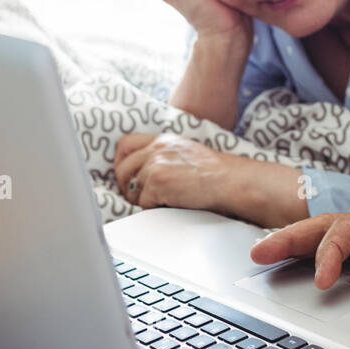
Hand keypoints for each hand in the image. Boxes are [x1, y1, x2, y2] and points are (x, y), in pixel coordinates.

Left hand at [114, 132, 232, 210]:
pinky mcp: (157, 183)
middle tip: (136, 196)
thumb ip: (165, 155)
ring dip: (142, 199)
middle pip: (122, 167)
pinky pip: (143, 202)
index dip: (120, 161)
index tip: (124, 174)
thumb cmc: (216, 172)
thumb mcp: (186, 152)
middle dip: (124, 185)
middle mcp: (156, 150)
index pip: (126, 144)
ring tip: (160, 202)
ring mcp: (155, 165)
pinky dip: (153, 208)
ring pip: (132, 188)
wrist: (229, 180)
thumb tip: (144, 172)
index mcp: (163, 140)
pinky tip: (169, 205)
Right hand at [250, 199, 349, 288]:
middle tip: (258, 253)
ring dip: (296, 246)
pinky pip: (341, 252)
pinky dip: (314, 257)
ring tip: (263, 259)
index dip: (330, 254)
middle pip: (327, 226)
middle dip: (290, 238)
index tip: (320, 282)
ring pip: (328, 237)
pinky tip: (296, 270)